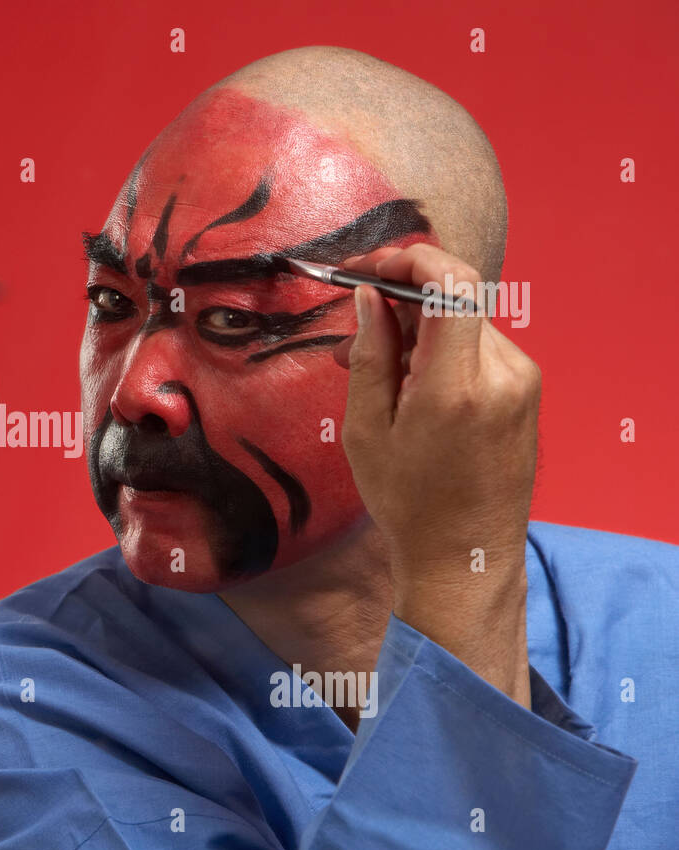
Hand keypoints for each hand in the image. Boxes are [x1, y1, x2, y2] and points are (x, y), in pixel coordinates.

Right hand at [334, 243, 538, 705]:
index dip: (409, 260)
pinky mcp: (527, 392)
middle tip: (354, 333)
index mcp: (457, 386)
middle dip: (400, 301)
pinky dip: (442, 351)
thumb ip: (370, 356)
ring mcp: (523, 382)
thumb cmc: (408, 503)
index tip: (369, 269)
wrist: (465, 557)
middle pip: (454, 299)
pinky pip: (479, 348)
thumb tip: (369, 297)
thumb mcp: (367, 431)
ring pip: (464, 322)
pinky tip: (413, 387)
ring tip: (377, 371)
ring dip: (419, 329)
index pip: (451, 283)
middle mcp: (502, 375)